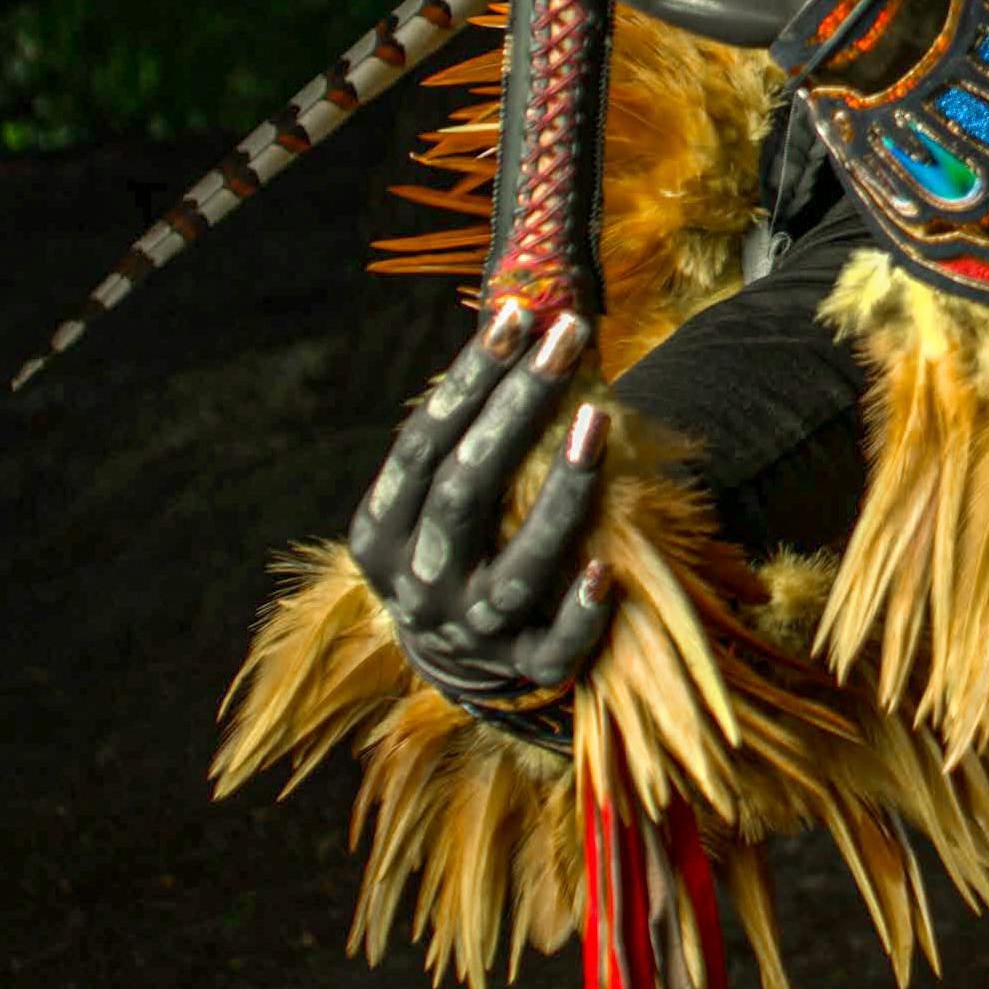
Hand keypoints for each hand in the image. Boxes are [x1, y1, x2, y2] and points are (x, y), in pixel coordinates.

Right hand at [349, 303, 617, 732]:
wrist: (459, 664)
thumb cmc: (458, 546)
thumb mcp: (436, 500)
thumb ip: (467, 435)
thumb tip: (527, 320)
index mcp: (382, 534)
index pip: (422, 445)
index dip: (468, 380)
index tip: (516, 315)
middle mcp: (416, 586)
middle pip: (464, 491)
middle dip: (517, 406)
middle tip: (567, 334)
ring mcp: (469, 634)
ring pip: (515, 570)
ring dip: (560, 496)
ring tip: (598, 421)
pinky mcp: (522, 673)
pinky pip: (554, 647)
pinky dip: (579, 613)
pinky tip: (607, 568)